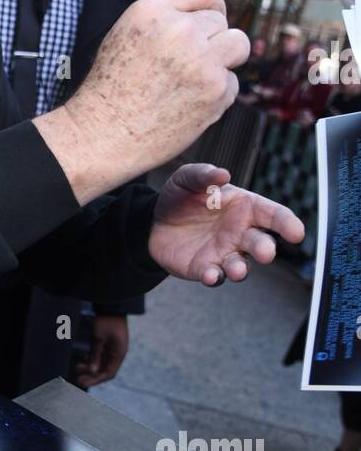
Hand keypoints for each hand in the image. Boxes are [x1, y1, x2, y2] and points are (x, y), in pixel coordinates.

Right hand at [36, 0, 248, 203]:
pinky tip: (188, 103)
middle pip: (220, 20)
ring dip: (224, 59)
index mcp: (152, 11)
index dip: (210, 2)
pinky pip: (231, 82)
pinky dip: (216, 93)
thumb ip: (161, 18)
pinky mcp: (216, 91)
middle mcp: (180, 31)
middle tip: (193, 58)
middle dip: (211, 38)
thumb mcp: (123, 35)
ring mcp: (202, 61)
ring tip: (196, 77)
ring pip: (237, 45)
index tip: (212, 12)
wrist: (103, 135)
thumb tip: (196, 12)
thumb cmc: (109, 90)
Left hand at [75, 314, 127, 386]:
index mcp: (119, 354)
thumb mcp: (98, 338)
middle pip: (104, 371)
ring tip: (77, 368)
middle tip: (79, 380)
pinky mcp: (107, 345)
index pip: (108, 373)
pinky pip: (100, 357)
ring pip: (101, 364)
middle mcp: (117, 354)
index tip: (84, 382)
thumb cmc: (106, 321)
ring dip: (90, 368)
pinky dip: (91, 360)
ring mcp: (112, 350)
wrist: (110, 306)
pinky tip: (82, 361)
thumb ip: (95, 355)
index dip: (96, 380)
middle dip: (92, 376)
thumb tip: (92, 371)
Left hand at [148, 163, 303, 284]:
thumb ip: (203, 174)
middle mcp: (241, 232)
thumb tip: (223, 173)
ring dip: (242, 269)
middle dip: (266, 249)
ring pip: (242, 265)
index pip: (273, 215)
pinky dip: (216, 277)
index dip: (287, 223)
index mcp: (244, 207)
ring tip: (237, 270)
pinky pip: (216, 276)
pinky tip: (211, 275)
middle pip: (262, 243)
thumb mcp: (186, 179)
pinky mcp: (206, 268)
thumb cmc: (180, 196)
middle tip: (266, 253)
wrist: (154, 221)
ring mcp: (225, 253)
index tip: (296, 232)